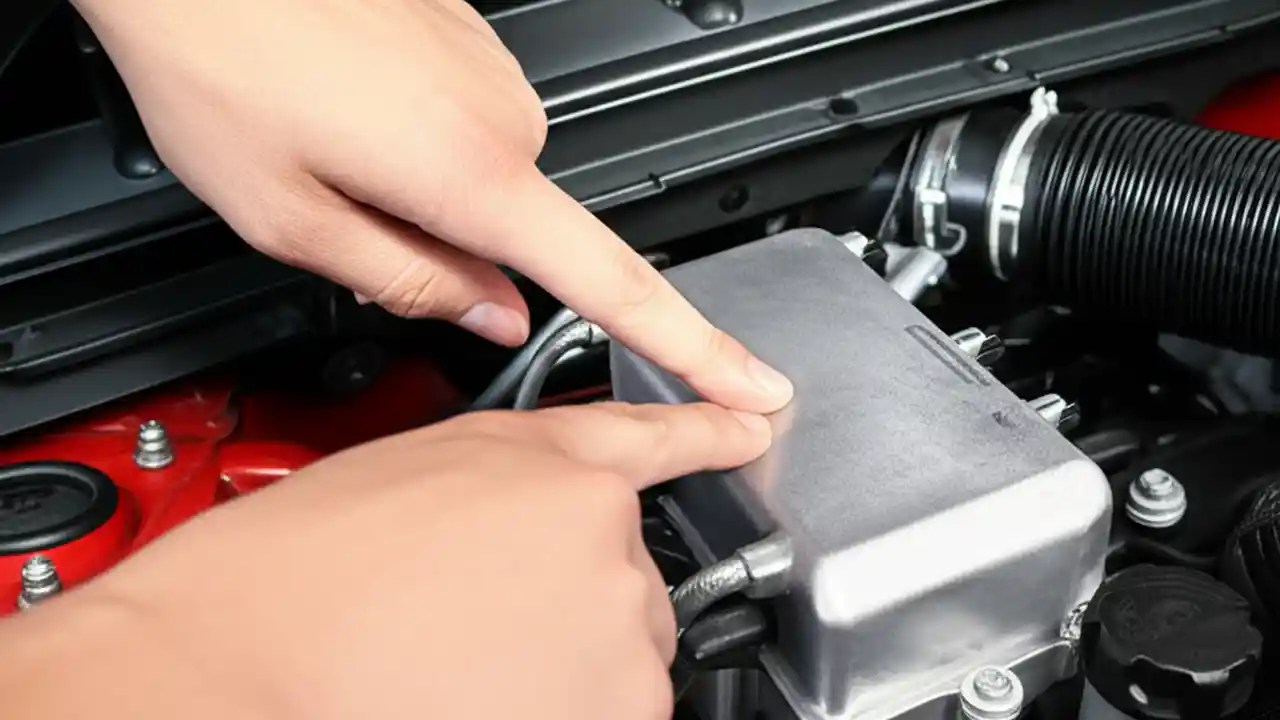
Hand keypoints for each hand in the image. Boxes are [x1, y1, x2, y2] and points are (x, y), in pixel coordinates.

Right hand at [0, 403, 771, 719]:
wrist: (233, 665)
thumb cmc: (295, 573)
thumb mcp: (413, 467)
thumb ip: (509, 470)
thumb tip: (540, 496)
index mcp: (561, 467)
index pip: (665, 437)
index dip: (711, 432)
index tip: (751, 422)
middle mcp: (610, 547)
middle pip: (633, 576)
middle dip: (576, 598)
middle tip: (481, 616)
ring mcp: (616, 639)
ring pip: (625, 655)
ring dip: (569, 664)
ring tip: (465, 664)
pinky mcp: (612, 715)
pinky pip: (612, 708)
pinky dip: (563, 707)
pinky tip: (478, 693)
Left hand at [71, 0, 792, 413]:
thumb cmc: (219, 61)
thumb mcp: (291, 216)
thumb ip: (410, 281)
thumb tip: (490, 313)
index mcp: (473, 172)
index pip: (612, 283)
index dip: (692, 346)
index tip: (752, 382)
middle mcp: (503, 113)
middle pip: (515, 229)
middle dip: (446, 247)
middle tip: (345, 208)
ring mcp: (490, 67)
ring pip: (482, 172)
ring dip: (421, 186)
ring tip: (331, 143)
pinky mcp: (469, 36)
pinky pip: (465, 117)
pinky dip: (414, 135)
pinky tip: (346, 108)